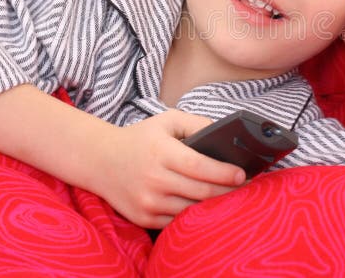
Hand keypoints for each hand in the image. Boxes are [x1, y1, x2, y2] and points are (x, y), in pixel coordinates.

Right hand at [92, 110, 245, 228]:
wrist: (101, 160)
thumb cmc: (140, 139)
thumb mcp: (167, 121)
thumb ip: (197, 124)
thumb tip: (225, 134)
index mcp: (161, 153)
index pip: (199, 166)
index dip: (224, 173)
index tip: (242, 174)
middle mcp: (154, 179)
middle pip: (201, 192)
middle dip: (227, 191)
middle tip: (243, 187)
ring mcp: (148, 202)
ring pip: (192, 210)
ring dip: (213, 206)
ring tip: (228, 197)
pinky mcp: (144, 218)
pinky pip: (177, 222)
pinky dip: (192, 216)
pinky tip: (203, 207)